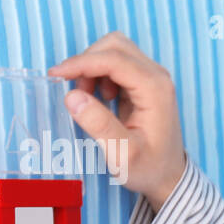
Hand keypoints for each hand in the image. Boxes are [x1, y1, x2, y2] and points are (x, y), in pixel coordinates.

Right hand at [48, 30, 186, 210]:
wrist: (168, 177)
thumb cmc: (148, 168)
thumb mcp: (122, 153)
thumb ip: (99, 124)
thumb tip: (72, 96)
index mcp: (155, 89)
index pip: (114, 59)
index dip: (81, 62)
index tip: (55, 75)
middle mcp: (157, 77)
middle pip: (115, 46)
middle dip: (87, 62)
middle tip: (75, 91)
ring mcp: (151, 78)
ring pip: (114, 52)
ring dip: (92, 69)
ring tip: (88, 99)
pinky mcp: (143, 83)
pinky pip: (115, 65)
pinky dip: (99, 75)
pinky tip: (100, 99)